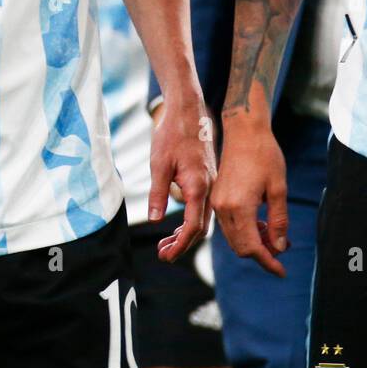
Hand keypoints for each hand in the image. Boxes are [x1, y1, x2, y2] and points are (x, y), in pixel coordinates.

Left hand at [148, 94, 213, 262]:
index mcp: (199, 187)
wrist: (189, 110)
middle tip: (162, 254)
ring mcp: (212, 183)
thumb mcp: (159, 164)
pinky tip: (178, 222)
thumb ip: (157, 193)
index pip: (193, 227)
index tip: (166, 256)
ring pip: (202, 217)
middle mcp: (210, 188)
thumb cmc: (173, 134)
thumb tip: (155, 220)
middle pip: (200, 227)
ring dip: (185, 232)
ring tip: (165, 243)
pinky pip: (203, 205)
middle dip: (182, 244)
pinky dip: (191, 218)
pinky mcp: (209, 177)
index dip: (179, 246)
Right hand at [212, 120, 288, 276]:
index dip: (268, 262)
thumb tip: (280, 247)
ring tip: (276, 234)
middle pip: (241, 247)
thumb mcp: (278, 188)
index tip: (282, 272)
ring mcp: (218, 203)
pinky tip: (262, 223)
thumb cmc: (265, 155)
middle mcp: (223, 208)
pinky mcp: (217, 198)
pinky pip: (230, 225)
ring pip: (234, 238)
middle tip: (284, 247)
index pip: (252, 248)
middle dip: (262, 253)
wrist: (244, 131)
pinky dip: (246, 231)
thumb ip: (279, 220)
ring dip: (254, 242)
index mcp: (239, 207)